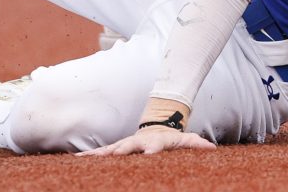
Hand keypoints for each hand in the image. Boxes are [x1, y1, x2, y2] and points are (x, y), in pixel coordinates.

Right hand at [77, 126, 214, 156]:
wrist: (157, 125)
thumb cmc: (172, 138)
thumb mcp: (185, 140)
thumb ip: (196, 144)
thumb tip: (211, 148)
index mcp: (154, 142)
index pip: (153, 146)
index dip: (152, 150)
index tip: (149, 154)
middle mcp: (136, 142)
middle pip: (126, 148)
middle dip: (119, 152)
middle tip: (111, 157)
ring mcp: (125, 145)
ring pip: (110, 150)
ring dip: (98, 156)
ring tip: (84, 160)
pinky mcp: (117, 149)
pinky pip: (101, 153)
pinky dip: (89, 157)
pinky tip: (75, 161)